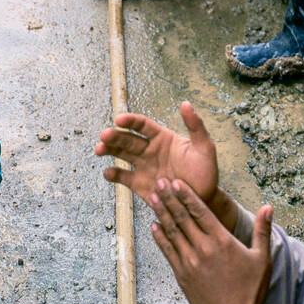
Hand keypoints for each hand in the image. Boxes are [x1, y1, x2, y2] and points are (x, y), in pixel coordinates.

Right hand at [97, 101, 221, 214]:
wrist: (202, 199)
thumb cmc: (205, 172)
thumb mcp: (204, 147)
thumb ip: (195, 126)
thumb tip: (186, 103)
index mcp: (163, 138)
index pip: (143, 125)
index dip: (131, 121)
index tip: (119, 119)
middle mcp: (150, 150)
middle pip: (128, 139)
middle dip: (115, 136)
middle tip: (104, 135)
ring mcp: (143, 167)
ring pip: (121, 155)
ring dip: (109, 150)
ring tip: (99, 149)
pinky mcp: (140, 184)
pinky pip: (124, 178)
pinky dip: (114, 175)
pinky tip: (108, 172)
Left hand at [150, 180, 272, 303]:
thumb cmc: (250, 292)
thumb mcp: (262, 259)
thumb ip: (263, 231)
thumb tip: (269, 207)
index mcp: (221, 241)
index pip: (200, 211)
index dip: (186, 195)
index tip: (176, 182)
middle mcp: (202, 249)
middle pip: (182, 217)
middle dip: (169, 198)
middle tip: (159, 181)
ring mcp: (189, 262)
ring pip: (172, 231)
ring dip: (161, 212)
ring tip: (152, 196)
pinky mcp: (181, 276)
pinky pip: (167, 251)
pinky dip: (160, 237)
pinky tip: (154, 226)